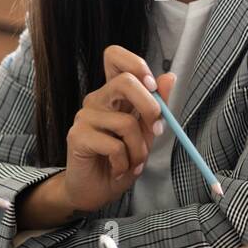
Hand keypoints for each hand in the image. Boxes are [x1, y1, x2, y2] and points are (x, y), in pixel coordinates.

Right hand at [62, 46, 175, 212]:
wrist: (96, 190)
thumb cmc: (121, 160)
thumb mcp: (147, 133)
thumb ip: (157, 107)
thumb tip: (170, 77)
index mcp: (114, 94)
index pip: (115, 57)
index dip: (136, 64)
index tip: (153, 86)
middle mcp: (97, 100)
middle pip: (125, 82)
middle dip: (150, 107)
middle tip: (157, 130)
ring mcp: (84, 116)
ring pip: (126, 122)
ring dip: (139, 149)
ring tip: (134, 162)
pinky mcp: (77, 136)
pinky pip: (114, 145)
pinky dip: (125, 162)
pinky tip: (119, 169)